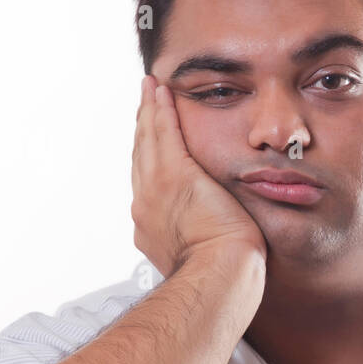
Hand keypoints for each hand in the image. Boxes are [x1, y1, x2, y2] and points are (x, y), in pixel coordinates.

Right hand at [131, 75, 267, 278]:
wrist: (218, 276)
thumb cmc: (221, 276)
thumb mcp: (201, 257)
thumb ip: (199, 241)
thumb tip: (214, 237)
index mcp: (151, 227)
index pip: (146, 183)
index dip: (147, 157)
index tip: (148, 141)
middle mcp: (144, 206)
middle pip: (141, 156)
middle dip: (142, 127)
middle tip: (143, 103)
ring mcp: (155, 189)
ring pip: (148, 139)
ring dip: (149, 110)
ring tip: (150, 87)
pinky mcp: (174, 175)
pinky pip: (164, 133)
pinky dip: (161, 110)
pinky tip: (162, 91)